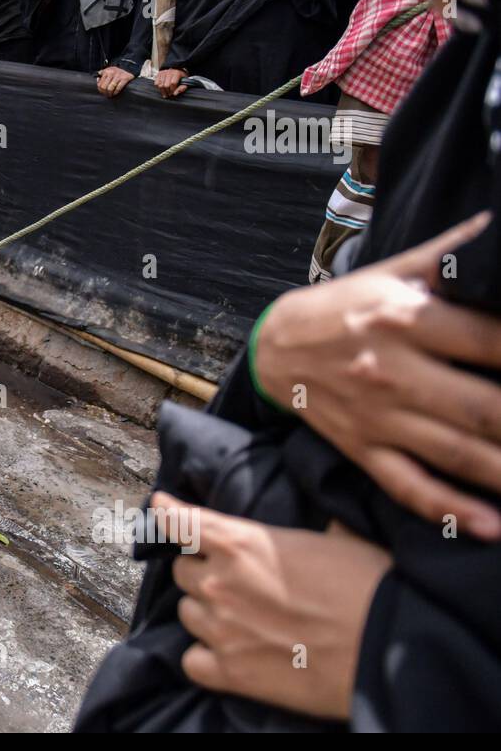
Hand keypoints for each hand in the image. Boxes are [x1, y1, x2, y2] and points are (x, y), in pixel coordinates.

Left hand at [96, 65, 134, 96]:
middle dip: (105, 93)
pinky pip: (118, 88)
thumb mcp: (108, 70)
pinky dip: (116, 92)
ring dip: (110, 94)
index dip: (100, 90)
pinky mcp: (125, 78)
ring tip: (111, 95)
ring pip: (110, 88)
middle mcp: (111, 73)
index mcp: (106, 71)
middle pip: (104, 87)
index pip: (99, 84)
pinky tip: (115, 93)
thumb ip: (101, 75)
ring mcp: (118, 76)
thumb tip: (97, 80)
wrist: (128, 68)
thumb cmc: (116, 71)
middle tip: (107, 95)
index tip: (103, 92)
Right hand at [155, 67, 188, 98]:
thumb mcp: (185, 82)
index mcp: (176, 73)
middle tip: (169, 94)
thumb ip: (182, 88)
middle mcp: (169, 72)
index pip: (173, 83)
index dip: (173, 90)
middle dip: (167, 91)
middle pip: (166, 85)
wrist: (176, 70)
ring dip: (163, 91)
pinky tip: (162, 88)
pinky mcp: (158, 74)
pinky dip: (158, 88)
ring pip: (160, 85)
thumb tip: (175, 94)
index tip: (173, 93)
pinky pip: (156, 84)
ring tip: (165, 93)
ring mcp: (163, 73)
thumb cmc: (181, 77)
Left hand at [159, 492, 391, 720]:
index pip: (179, 521)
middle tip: (236, 582)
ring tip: (242, 620)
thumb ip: (310, 527)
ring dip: (206, 613)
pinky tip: (229, 655)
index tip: (159, 505)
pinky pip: (191, 660)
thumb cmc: (371, 587)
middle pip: (182, 571)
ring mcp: (220, 628)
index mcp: (240, 542)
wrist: (391, 648)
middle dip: (203, 572)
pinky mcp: (229, 673)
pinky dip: (205, 658)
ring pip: (186, 614)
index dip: (167, 512)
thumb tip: (325, 518)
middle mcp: (219, 582)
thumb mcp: (339, 537)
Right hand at [254, 212, 500, 539]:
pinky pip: (411, 487)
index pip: (490, 341)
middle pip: (484, 407)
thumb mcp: (391, 272)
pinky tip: (492, 528)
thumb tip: (499, 222)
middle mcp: (393, 371)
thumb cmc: (343, 308)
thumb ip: (448, 255)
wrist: (272, 348)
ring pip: (458, 453)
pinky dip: (452, 511)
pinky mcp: (365, 450)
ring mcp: (379, 417)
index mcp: (405, 319)